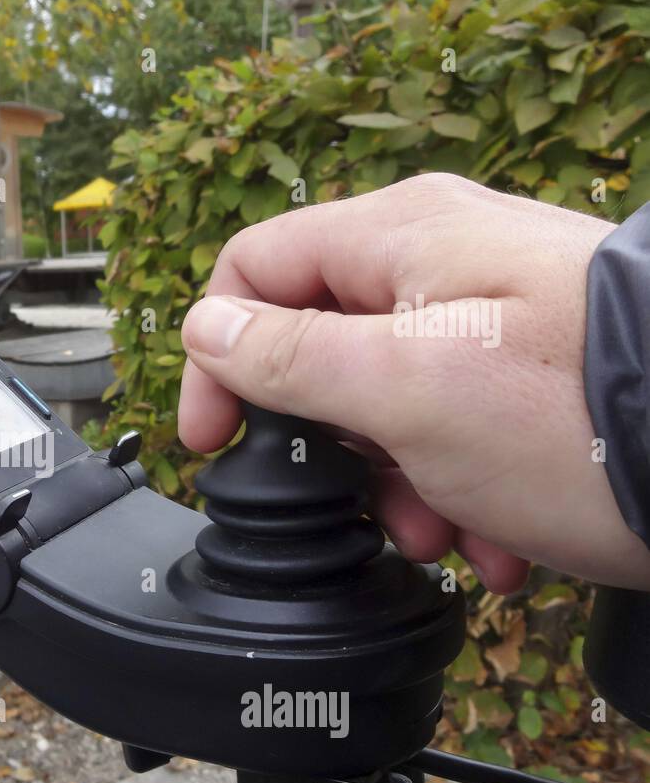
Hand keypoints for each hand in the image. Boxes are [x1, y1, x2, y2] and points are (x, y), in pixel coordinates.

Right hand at [178, 172, 649, 591]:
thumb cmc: (576, 419)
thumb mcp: (402, 388)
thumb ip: (287, 356)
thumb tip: (206, 331)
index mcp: (399, 240)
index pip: (252, 272)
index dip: (217, 355)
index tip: (213, 438)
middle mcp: (440, 267)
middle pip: (319, 346)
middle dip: (327, 443)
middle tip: (352, 504)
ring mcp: (489, 322)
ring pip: (386, 403)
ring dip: (397, 485)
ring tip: (442, 537)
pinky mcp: (529, 378)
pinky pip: (453, 428)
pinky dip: (459, 492)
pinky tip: (494, 542)